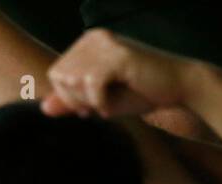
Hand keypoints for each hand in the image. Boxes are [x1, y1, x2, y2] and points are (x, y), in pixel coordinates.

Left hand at [44, 28, 195, 119]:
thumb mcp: (96, 101)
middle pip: (60, 77)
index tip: (87, 106)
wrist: (178, 87)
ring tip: (107, 103)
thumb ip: (70, 102)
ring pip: (73, 80)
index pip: (55, 73)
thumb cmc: (137, 93)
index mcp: (87, 43)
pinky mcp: (120, 55)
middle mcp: (95, 38)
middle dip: (75, 100)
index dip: (66, 97)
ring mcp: (108, 44)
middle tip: (98, 106)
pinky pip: (91, 84)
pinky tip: (112, 106)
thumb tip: (43, 108)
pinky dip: (100, 102)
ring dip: (87, 101)